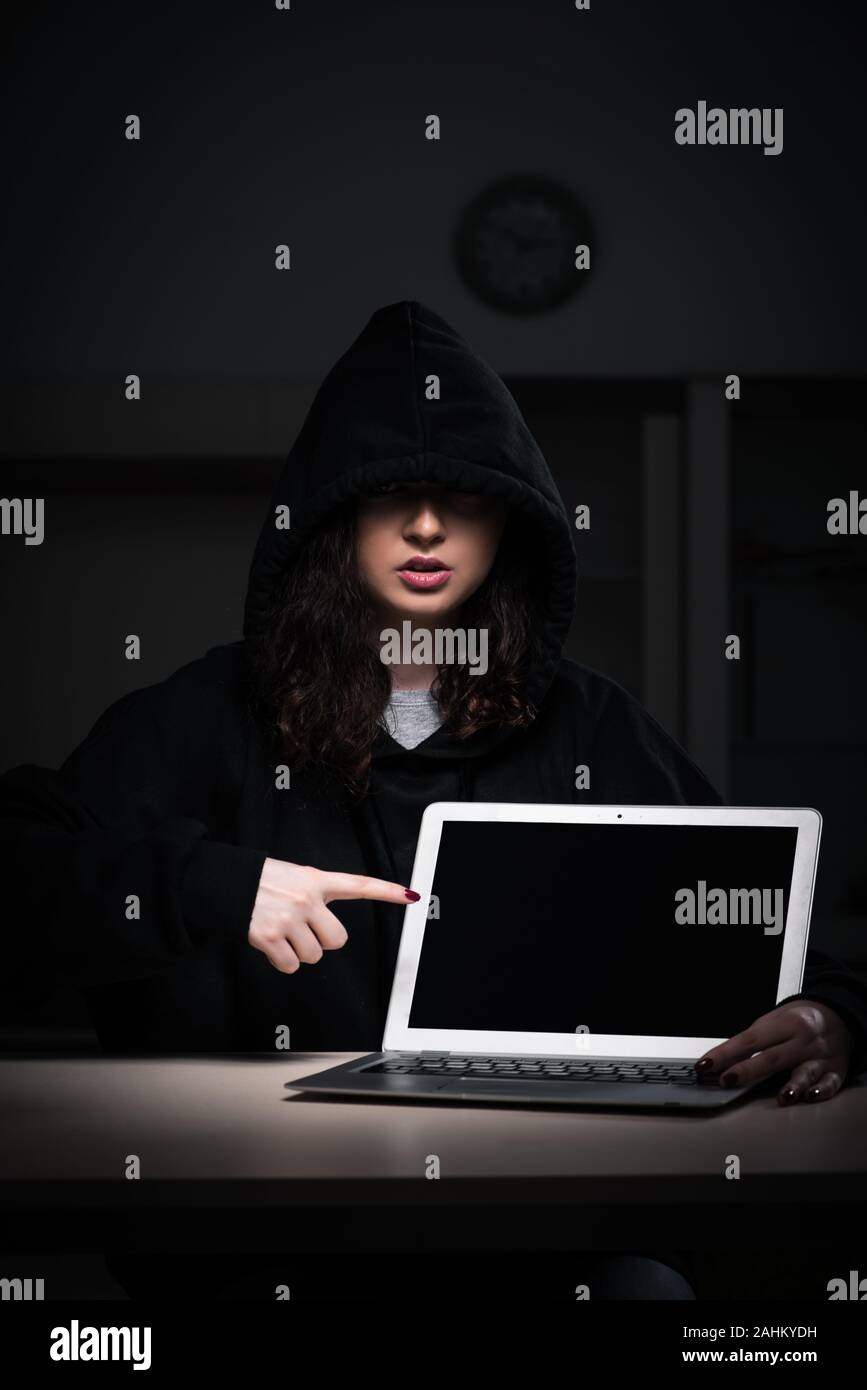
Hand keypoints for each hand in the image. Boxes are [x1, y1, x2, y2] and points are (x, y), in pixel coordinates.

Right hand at [248, 857, 416, 972]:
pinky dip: (282, 961)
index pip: (359, 884)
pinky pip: (291, 966)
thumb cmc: (260, 881)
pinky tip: (272, 944)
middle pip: (337, 940)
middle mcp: (307, 899)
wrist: (226, 883)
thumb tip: (327, 920)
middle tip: (304, 930)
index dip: (387, 891)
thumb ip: (316, 892)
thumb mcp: (294, 876)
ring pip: (314, 956)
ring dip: (299, 951)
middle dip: (322, 941)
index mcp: (316, 880)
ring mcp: (290, 919)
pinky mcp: (272, 937)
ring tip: (283, 932)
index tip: (411, 896)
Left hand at [694, 1000, 853, 1103]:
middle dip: (749, 1069)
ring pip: (805, 1071)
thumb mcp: (773, 1023)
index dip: (725, 1053)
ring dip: (793, 1085)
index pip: (749, 1040)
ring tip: (781, 1097)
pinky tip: (811, 1096)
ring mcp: (819, 1056)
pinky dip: (821, 1090)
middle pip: (772, 1057)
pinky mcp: (836, 1071)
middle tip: (726, 1080)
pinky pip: (830, 1082)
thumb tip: (721, 1062)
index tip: (705, 1065)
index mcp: (783, 1024)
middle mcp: (802, 1039)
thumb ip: (752, 1042)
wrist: (837, 1016)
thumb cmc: (797, 1022)